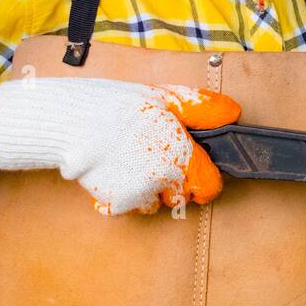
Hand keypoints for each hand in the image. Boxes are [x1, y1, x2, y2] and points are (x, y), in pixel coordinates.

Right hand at [0, 77, 240, 215]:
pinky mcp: (114, 204)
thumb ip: (203, 109)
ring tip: (131, 161)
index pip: (209, 188)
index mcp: (181, 154)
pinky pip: (129, 206)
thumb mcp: (166, 98)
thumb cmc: (120, 106)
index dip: (203, 179)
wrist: (71, 121)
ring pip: (154, 204)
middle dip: (173, 182)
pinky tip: (114, 170)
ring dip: (148, 190)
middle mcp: (163, 180)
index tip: (193, 169)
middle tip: (155, 157)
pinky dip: (123, 193)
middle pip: (181, 197)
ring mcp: (137, 195)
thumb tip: (234, 114)